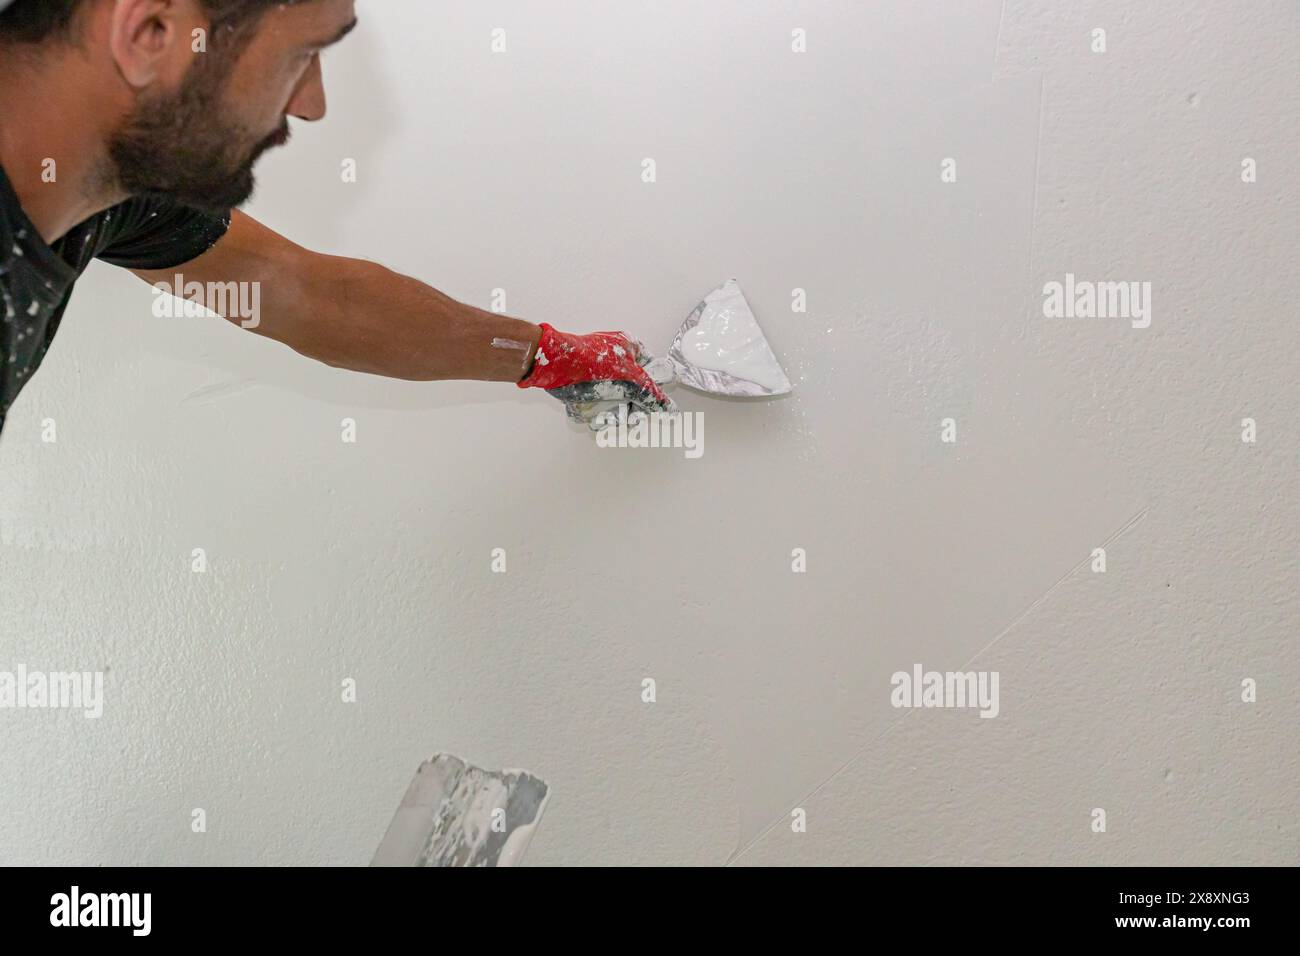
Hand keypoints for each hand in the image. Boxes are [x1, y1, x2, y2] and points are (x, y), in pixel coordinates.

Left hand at [518, 324, 676, 428]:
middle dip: (631, 408)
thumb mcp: (632, 380)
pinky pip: (596, 405)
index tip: (650, 404)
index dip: (652, 388)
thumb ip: (654, 396)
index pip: (651, 369)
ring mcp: (597, 374)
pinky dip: (595, 415)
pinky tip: (595, 417)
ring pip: (614, 401)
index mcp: (629, 347)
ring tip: (608, 418)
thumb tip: (670, 409)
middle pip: (633, 391)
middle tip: (630, 416)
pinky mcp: (583, 387)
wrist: (554, 367)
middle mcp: (614, 359)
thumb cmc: (591, 362)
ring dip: (613, 415)